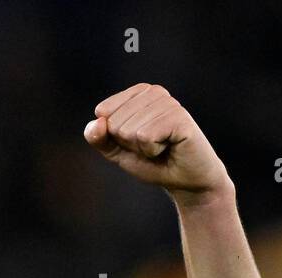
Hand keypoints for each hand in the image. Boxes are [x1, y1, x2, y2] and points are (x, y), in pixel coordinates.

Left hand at [84, 84, 232, 204]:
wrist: (185, 180)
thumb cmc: (152, 162)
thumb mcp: (117, 150)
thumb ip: (99, 138)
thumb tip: (96, 122)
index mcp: (138, 94)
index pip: (103, 111)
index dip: (114, 136)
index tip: (136, 141)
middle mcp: (155, 92)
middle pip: (114, 123)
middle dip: (128, 144)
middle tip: (151, 146)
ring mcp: (169, 103)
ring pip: (129, 131)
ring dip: (141, 148)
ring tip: (162, 147)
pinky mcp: (180, 117)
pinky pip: (145, 137)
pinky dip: (152, 151)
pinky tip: (170, 147)